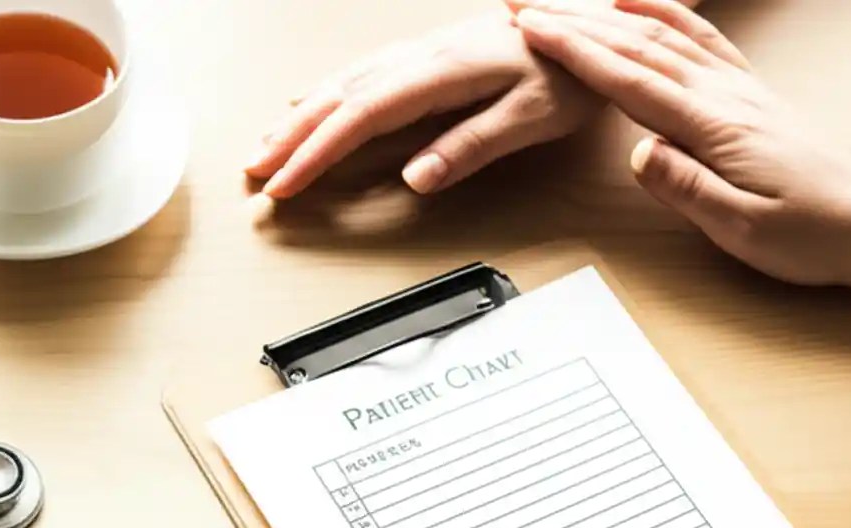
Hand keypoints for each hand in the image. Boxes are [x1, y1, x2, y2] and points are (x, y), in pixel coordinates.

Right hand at [245, 11, 604, 199]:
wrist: (595, 21)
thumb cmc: (572, 70)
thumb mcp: (534, 116)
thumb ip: (472, 145)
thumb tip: (415, 176)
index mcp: (441, 72)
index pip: (360, 117)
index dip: (316, 154)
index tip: (285, 184)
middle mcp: (422, 57)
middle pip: (338, 98)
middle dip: (290, 137)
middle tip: (255, 171)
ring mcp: (421, 53)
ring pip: (343, 83)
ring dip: (299, 116)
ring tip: (266, 144)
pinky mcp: (428, 55)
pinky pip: (360, 73)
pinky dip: (324, 92)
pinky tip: (308, 100)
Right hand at [510, 0, 850, 286]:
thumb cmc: (808, 233)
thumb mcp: (741, 227)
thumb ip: (687, 187)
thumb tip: (640, 153)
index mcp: (714, 126)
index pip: (628, 80)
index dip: (575, 51)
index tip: (532, 30)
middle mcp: (724, 95)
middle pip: (636, 46)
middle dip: (575, 23)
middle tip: (526, 8)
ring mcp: (737, 87)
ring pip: (662, 35)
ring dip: (608, 14)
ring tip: (566, 2)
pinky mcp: (747, 92)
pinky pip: (700, 38)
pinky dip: (666, 12)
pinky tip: (639, 2)